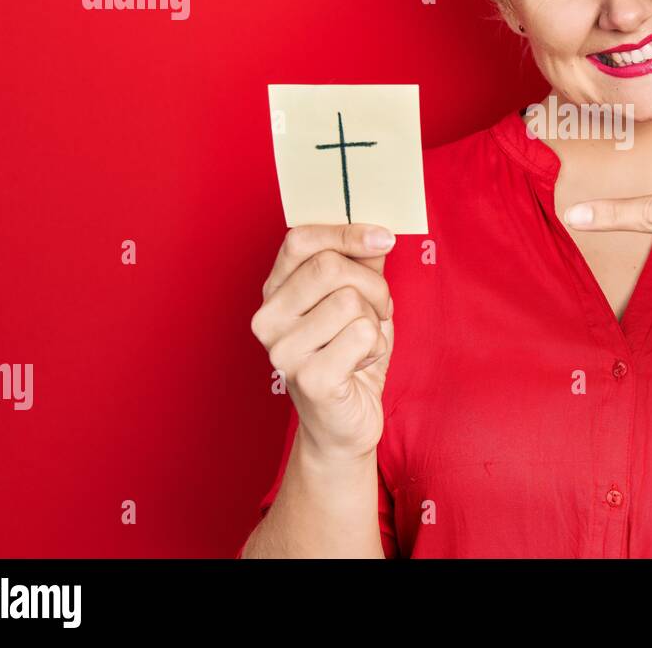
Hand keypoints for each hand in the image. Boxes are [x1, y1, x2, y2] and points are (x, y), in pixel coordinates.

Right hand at [250, 223, 395, 462]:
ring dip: (375, 320)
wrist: (344, 422)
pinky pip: (362, 334)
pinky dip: (376, 345)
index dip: (346, 233)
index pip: (300, 240)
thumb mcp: (357, 299)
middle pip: (329, 267)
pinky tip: (361, 362)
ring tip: (365, 340)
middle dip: (372, 284)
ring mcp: (283, 351)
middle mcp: (268, 319)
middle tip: (380, 307)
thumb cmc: (349, 355)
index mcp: (275, 292)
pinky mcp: (308, 379)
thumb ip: (361, 263)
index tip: (384, 238)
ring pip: (350, 301)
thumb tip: (377, 230)